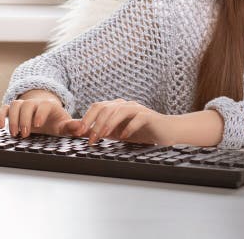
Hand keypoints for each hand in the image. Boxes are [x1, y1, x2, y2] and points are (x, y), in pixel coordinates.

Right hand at [0, 91, 70, 137]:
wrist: (46, 115)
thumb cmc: (55, 121)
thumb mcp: (64, 125)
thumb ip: (72, 127)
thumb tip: (82, 129)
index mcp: (48, 105)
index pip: (44, 105)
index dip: (40, 113)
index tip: (38, 125)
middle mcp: (34, 103)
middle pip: (27, 105)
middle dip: (24, 119)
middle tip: (25, 134)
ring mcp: (23, 105)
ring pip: (15, 105)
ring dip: (13, 119)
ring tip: (15, 134)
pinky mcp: (13, 110)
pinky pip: (4, 108)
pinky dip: (0, 116)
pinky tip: (0, 126)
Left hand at [59, 98, 176, 145]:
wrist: (165, 131)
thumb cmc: (141, 132)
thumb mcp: (116, 132)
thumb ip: (99, 130)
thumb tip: (79, 132)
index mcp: (116, 107)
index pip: (97, 107)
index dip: (86, 118)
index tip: (78, 133)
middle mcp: (125, 105)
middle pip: (105, 107)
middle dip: (95, 123)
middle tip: (90, 139)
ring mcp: (137, 109)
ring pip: (119, 111)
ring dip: (108, 124)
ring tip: (102, 137)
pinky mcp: (148, 116)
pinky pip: (137, 118)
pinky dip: (129, 127)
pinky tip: (124, 137)